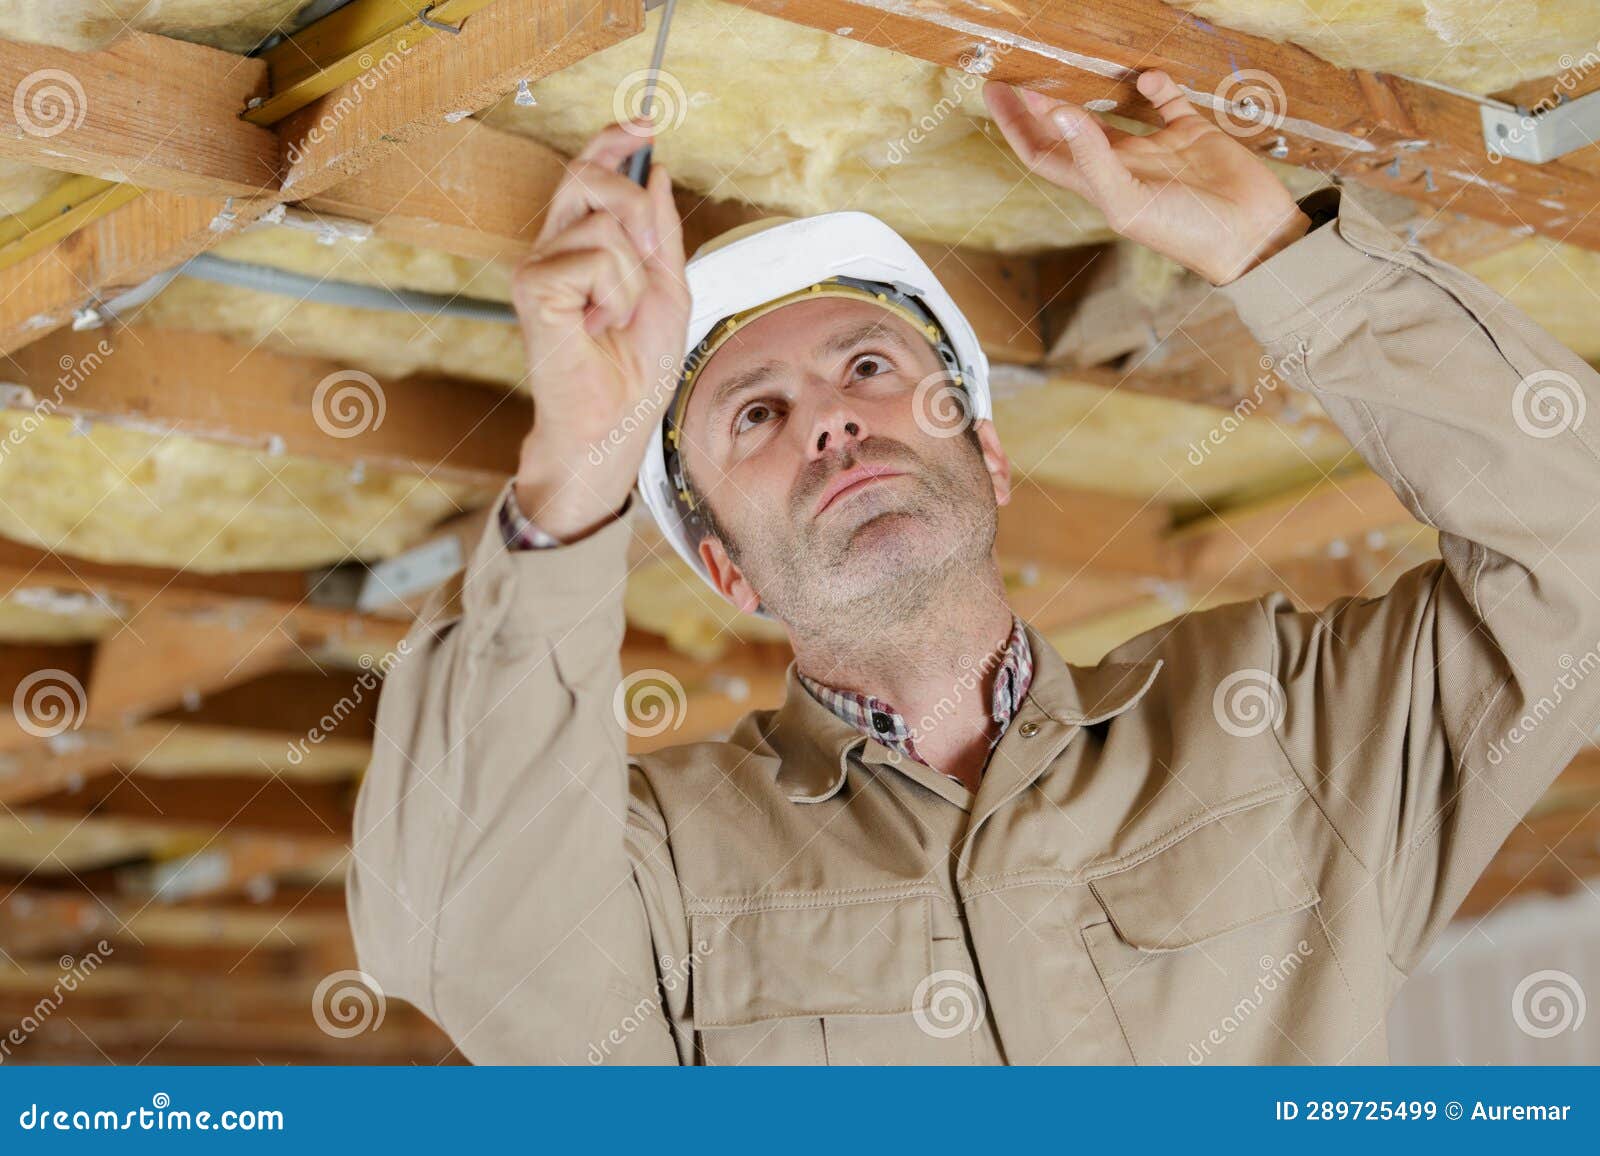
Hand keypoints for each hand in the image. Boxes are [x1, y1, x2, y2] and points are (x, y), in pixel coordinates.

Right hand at [510, 122, 689, 540]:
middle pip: (590, 178)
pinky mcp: (532, 287)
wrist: (617, 420)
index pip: (587, 172)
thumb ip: (661, 231)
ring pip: (604, 226)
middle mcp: (553, 247)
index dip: (610, 140)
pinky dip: (615, 296)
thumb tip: (656, 169)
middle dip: (635, 210)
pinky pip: (594, 260)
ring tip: (616, 318)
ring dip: (632, 279)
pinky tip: (598, 326)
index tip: (644, 123)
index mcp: (581, 244)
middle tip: (648, 261)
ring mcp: (538, 266)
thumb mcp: (668, 287)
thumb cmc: (636, 367)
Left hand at [983, 71, 1309, 285]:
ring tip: (1072, 59)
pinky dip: (1157, 84)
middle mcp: (1121, 166)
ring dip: (1094, 87)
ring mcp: (1155, 149)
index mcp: (1098, 186)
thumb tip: (1057, 112)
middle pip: (1069, 129)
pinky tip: (1148, 74)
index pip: (1042, 153)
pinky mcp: (1191, 133)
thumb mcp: (1128, 200)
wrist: (1249, 238)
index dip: (1015, 125)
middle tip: (1020, 65)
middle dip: (1042, 102)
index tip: (995, 91)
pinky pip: (1167, 101)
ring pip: (1115, 110)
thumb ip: (1093, 156)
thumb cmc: (1185, 233)